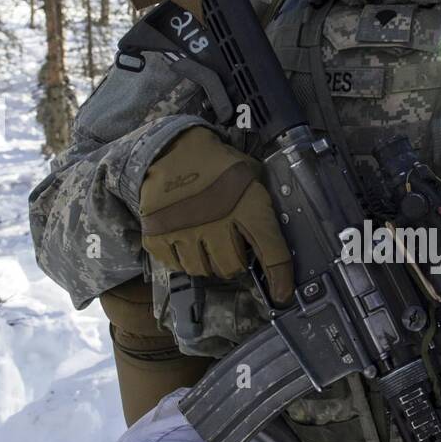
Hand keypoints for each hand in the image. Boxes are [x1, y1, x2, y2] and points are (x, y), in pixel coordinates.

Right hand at [139, 126, 293, 301]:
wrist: (168, 148)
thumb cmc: (215, 163)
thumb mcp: (250, 175)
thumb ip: (260, 203)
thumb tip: (274, 235)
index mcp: (247, 207)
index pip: (272, 252)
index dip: (280, 278)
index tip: (281, 293)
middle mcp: (218, 224)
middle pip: (232, 268)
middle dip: (235, 263)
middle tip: (230, 247)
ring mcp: (186, 232)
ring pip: (203, 270)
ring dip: (209, 262)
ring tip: (207, 242)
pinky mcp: (159, 237)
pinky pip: (177, 265)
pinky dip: (183, 258)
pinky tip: (186, 239)